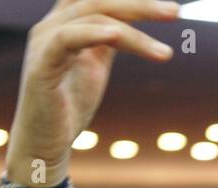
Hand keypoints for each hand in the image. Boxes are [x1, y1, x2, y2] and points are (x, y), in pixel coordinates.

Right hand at [5, 0, 178, 183]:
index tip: (167, 5)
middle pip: (99, 0)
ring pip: (92, 17)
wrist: (45, 143)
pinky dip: (93, 34)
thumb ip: (110, 40)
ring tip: (166, 53)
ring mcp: (44, 42)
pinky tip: (118, 35)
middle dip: (140, 4)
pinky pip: (67, 38)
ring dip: (133, 32)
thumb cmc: (69, 105)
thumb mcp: (95, 64)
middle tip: (176, 12)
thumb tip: (130, 23)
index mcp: (65, 22)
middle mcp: (52, 25)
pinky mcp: (40, 65)